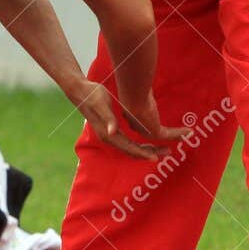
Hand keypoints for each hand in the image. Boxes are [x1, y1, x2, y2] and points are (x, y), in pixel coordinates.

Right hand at [64, 78, 179, 160]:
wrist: (81, 92)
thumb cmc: (92, 95)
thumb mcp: (101, 104)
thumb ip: (108, 118)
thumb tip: (113, 132)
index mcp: (108, 134)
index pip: (129, 148)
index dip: (143, 154)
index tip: (156, 158)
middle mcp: (110, 138)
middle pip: (133, 151)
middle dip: (150, 153)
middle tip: (168, 152)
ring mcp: (111, 135)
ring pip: (132, 148)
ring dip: (147, 150)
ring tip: (162, 149)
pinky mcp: (113, 131)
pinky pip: (129, 142)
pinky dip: (140, 144)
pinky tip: (148, 141)